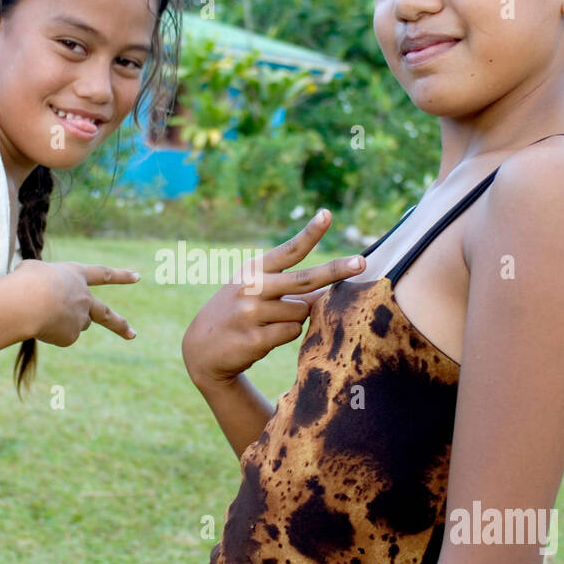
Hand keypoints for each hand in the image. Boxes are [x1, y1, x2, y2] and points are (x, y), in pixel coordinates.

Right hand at [13, 259, 138, 347]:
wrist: (31, 302)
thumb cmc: (28, 282)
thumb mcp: (33, 270)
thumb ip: (41, 277)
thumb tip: (37, 288)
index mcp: (77, 276)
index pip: (103, 274)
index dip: (120, 275)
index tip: (137, 277)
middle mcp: (84, 298)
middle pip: (106, 314)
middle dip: (120, 325)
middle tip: (132, 334)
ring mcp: (80, 318)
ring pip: (73, 325)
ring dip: (62, 324)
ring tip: (44, 317)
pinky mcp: (71, 336)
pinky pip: (56, 336)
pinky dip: (46, 332)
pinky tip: (37, 324)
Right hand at [182, 209, 365, 388]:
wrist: (202, 348)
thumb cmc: (238, 313)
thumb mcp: (253, 290)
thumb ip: (288, 286)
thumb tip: (330, 290)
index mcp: (254, 270)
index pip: (288, 250)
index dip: (310, 233)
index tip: (327, 215)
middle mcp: (252, 287)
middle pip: (305, 280)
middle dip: (336, 271)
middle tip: (362, 262)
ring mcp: (251, 313)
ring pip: (301, 312)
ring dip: (295, 318)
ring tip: (267, 322)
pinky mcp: (254, 339)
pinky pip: (291, 333)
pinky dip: (285, 335)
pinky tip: (262, 337)